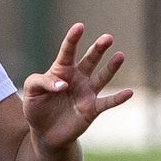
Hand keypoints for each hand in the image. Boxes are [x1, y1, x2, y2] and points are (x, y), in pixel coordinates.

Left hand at [21, 23, 130, 150]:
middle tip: (108, 38)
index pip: (68, 51)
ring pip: (102, 77)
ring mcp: (87, 93)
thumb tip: (63, 84)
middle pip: (90, 59)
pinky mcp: (92, 109)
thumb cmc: (37, 107)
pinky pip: (107, 102)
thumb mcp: (31, 90)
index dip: (73, 39)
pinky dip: (118, 98)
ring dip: (111, 67)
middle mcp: (78, 78)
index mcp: (61, 70)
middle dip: (98, 49)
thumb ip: (42, 82)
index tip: (79, 26)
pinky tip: (129, 93)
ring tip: (120, 56)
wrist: (45, 133)